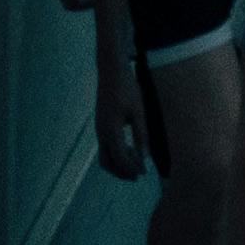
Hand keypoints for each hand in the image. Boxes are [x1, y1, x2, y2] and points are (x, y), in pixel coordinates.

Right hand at [93, 37, 151, 180]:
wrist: (111, 69)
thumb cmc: (126, 87)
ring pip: (105, 156)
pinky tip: (130, 148)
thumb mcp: (138, 110)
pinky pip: (106, 146)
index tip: (144, 172)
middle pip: (107, 163)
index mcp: (110, 130)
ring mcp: (99, 129)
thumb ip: (141, 134)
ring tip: (136, 163)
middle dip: (122, 172)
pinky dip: (116, 153)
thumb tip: (145, 157)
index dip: (132, 168)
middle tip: (138, 174)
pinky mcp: (101, 124)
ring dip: (119, 164)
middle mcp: (101, 132)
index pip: (120, 159)